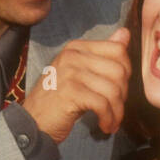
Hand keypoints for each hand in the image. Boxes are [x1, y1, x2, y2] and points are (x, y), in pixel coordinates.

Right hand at [22, 27, 130, 143]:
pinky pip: (102, 104)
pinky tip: (105, 126)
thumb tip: (125, 33)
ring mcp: (70, 73)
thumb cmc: (58, 100)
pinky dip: (108, 118)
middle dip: (123, 95)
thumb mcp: (80, 74)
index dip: (126, 72)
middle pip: (119, 70)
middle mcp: (73, 56)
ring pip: (113, 89)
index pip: (118, 50)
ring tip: (112, 122)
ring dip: (117, 111)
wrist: (33, 123)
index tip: (120, 90)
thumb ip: (102, 55)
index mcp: (76, 48)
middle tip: (116, 110)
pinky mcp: (70, 92)